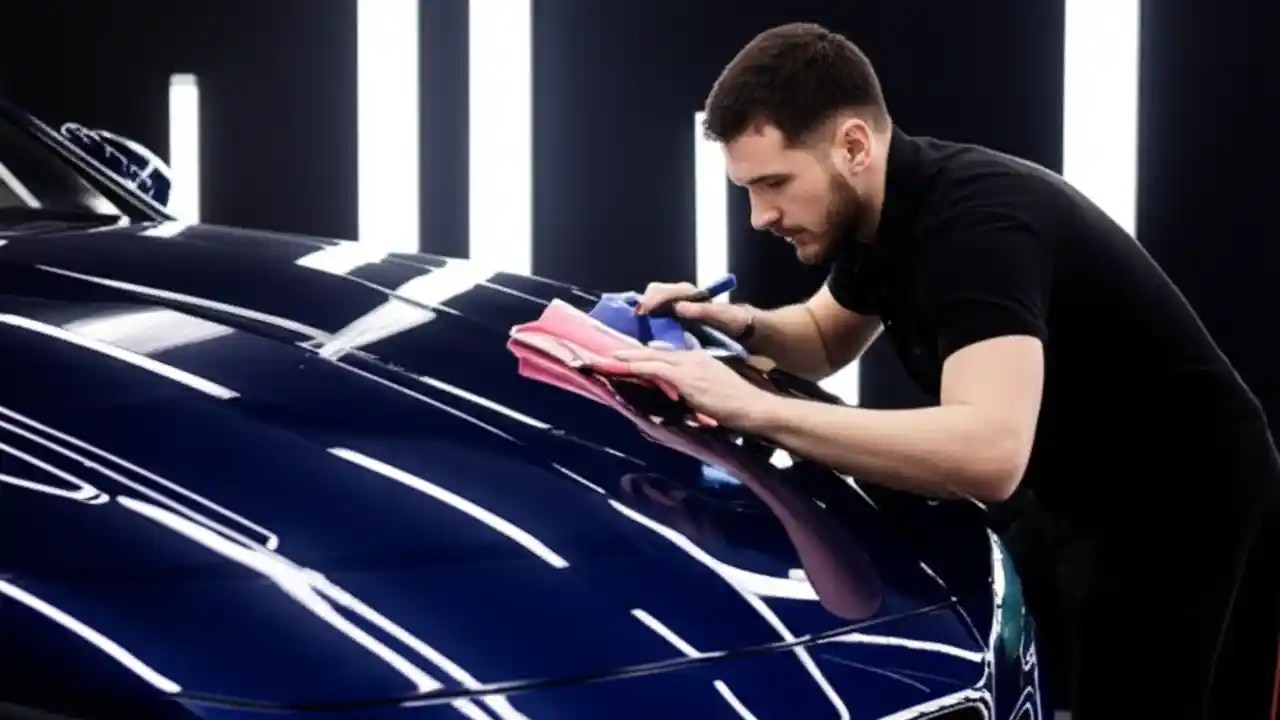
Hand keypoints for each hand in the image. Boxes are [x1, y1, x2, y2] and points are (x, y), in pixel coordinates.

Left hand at [612, 346, 773, 427]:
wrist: (752, 407)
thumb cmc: (737, 404)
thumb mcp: (713, 389)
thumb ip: (694, 388)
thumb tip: (680, 394)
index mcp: (699, 359)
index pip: (668, 354)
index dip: (648, 356)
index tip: (632, 357)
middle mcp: (692, 357)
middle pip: (656, 352)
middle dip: (633, 353)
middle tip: (613, 352)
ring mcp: (689, 365)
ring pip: (652, 357)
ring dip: (630, 358)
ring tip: (611, 358)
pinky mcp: (686, 377)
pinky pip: (656, 368)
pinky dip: (639, 366)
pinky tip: (625, 366)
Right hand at [635, 281, 751, 336]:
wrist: (741, 329)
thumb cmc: (733, 320)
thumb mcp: (722, 315)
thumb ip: (701, 311)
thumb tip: (678, 307)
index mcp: (689, 293)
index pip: (663, 290)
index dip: (652, 299)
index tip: (644, 311)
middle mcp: (680, 296)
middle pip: (654, 293)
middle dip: (644, 303)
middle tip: (637, 317)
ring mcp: (676, 306)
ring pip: (654, 302)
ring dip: (644, 311)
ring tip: (638, 324)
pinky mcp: (675, 318)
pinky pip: (658, 314)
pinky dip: (649, 319)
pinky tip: (646, 329)